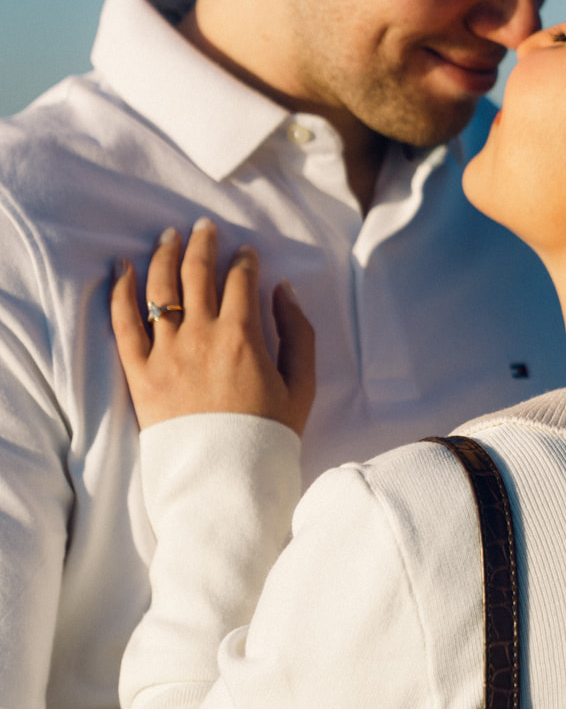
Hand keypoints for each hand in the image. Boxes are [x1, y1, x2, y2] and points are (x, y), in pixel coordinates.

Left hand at [111, 220, 314, 432]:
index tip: (246, 253)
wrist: (224, 481)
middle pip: (198, 272)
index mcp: (243, 336)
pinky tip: (121, 268)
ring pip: (160, 288)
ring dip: (164, 255)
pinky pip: (123, 324)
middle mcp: (202, 336)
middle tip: (205, 227)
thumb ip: (298, 332)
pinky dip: (120, 291)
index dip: (245, 259)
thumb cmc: (268, 435)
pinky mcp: (139, 374)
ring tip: (168, 236)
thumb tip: (283, 290)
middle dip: (204, 243)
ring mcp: (166, 354)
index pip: (241, 278)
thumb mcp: (302, 384)